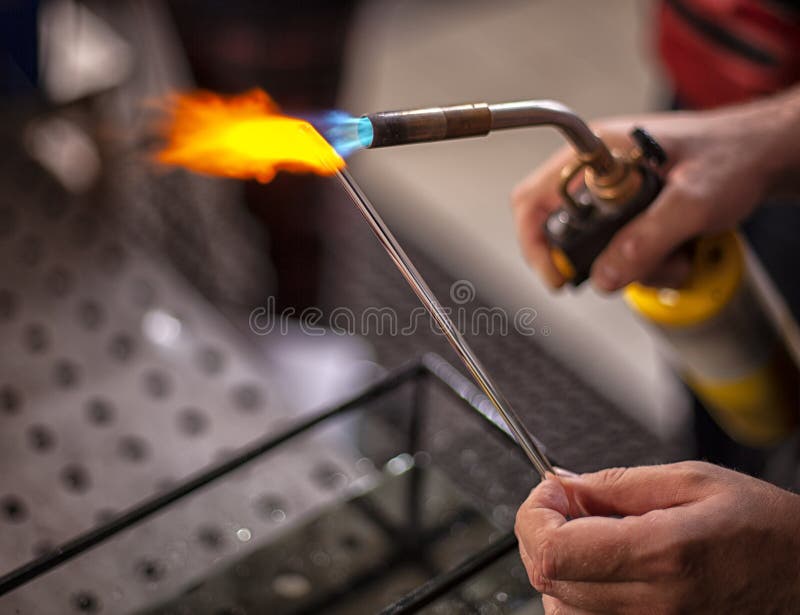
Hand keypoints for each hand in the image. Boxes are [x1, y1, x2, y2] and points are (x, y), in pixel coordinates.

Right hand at [511, 89, 799, 290]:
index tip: (557, 276)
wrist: (768, 156)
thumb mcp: (691, 201)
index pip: (535, 198)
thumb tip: (604, 277)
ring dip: (637, 268)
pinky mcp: (636, 215)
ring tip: (675, 257)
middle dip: (600, 262)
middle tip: (628, 272)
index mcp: (597, 154)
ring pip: (600, 250)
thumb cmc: (733, 155)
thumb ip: (646, 239)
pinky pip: (625, 252)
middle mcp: (599, 175)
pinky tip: (682, 253)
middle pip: (565, 231)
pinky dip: (652, 265)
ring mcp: (616, 196)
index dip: (535, 241)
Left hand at [515, 461, 799, 613]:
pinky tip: (604, 566)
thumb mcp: (694, 481)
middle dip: (542, 531)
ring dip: (558, 564)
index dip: (534, 515)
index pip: (553, 550)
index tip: (551, 491)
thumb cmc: (766, 530)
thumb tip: (563, 486)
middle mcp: (653, 607)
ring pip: (560, 607)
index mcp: (662, 555)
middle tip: (570, 504)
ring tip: (592, 534)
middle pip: (548, 579)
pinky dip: (578, 594)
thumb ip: (618, 484)